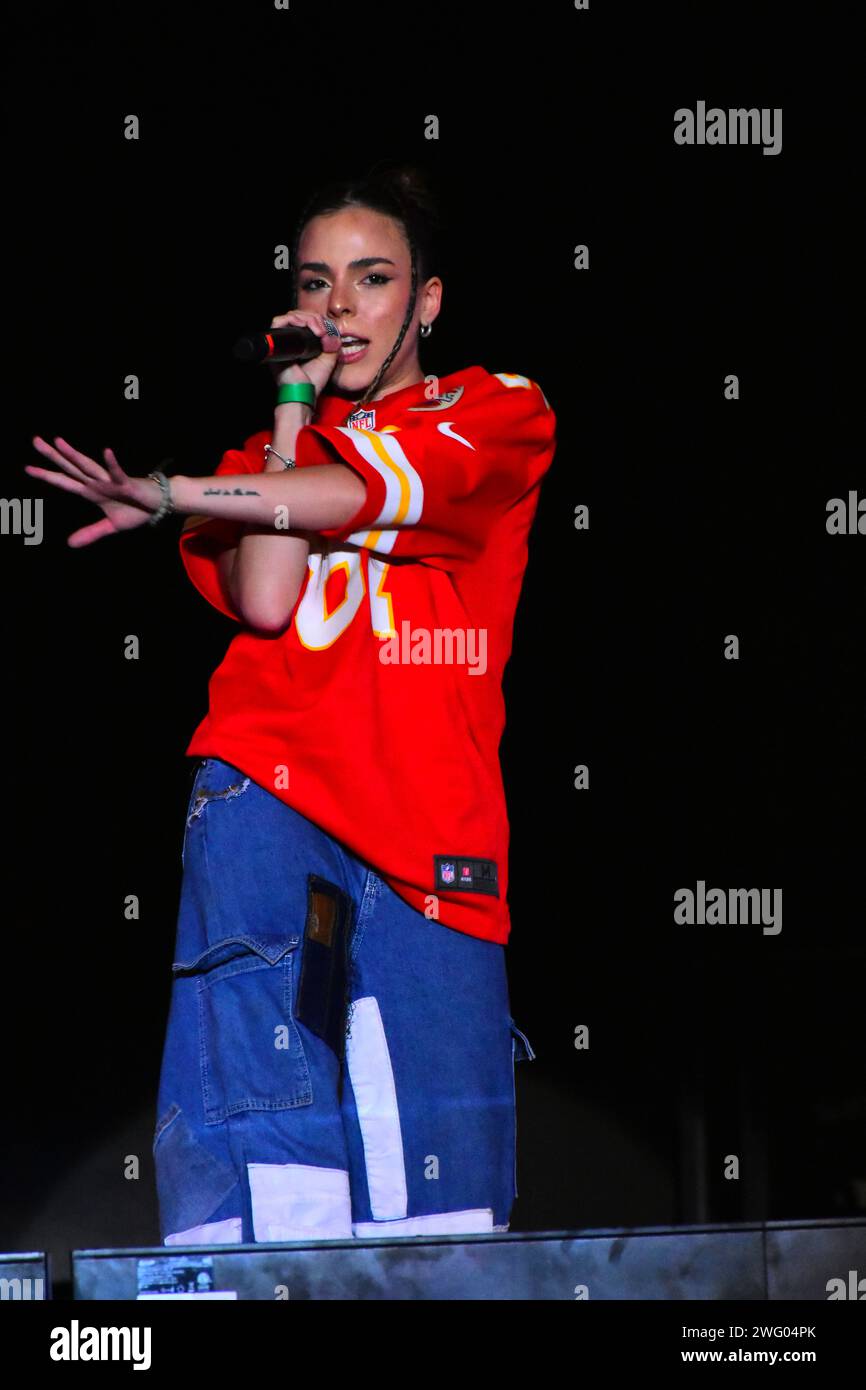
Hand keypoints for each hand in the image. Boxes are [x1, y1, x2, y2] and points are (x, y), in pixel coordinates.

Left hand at [27, 435, 161, 546]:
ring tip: (58, 442)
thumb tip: (69, 544)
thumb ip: (90, 533)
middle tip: (35, 441)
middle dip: (53, 456)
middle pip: (71, 468)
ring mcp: (110, 482)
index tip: (27, 468)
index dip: (47, 476)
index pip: (65, 482)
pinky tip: (107, 451)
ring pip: (88, 467)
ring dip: (74, 455)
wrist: (159, 505)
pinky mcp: (127, 484)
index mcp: (92, 492)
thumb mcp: (111, 526)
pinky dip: (113, 464)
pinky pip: (119, 473)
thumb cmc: (137, 510)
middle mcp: (97, 483)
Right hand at [268, 309, 341, 401]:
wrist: (302, 392)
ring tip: (318, 330)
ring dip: (308, 318)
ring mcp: (283, 340)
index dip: (318, 320)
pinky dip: (295, 319)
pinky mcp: (276, 341)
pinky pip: (280, 321)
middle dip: (314, 318)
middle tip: (323, 330)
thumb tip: (334, 332)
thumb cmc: (312, 381)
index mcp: (301, 344)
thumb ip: (332, 345)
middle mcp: (291, 341)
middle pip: (299, 316)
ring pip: (291, 316)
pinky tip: (308, 326)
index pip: (306, 321)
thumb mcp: (328, 359)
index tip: (328, 330)